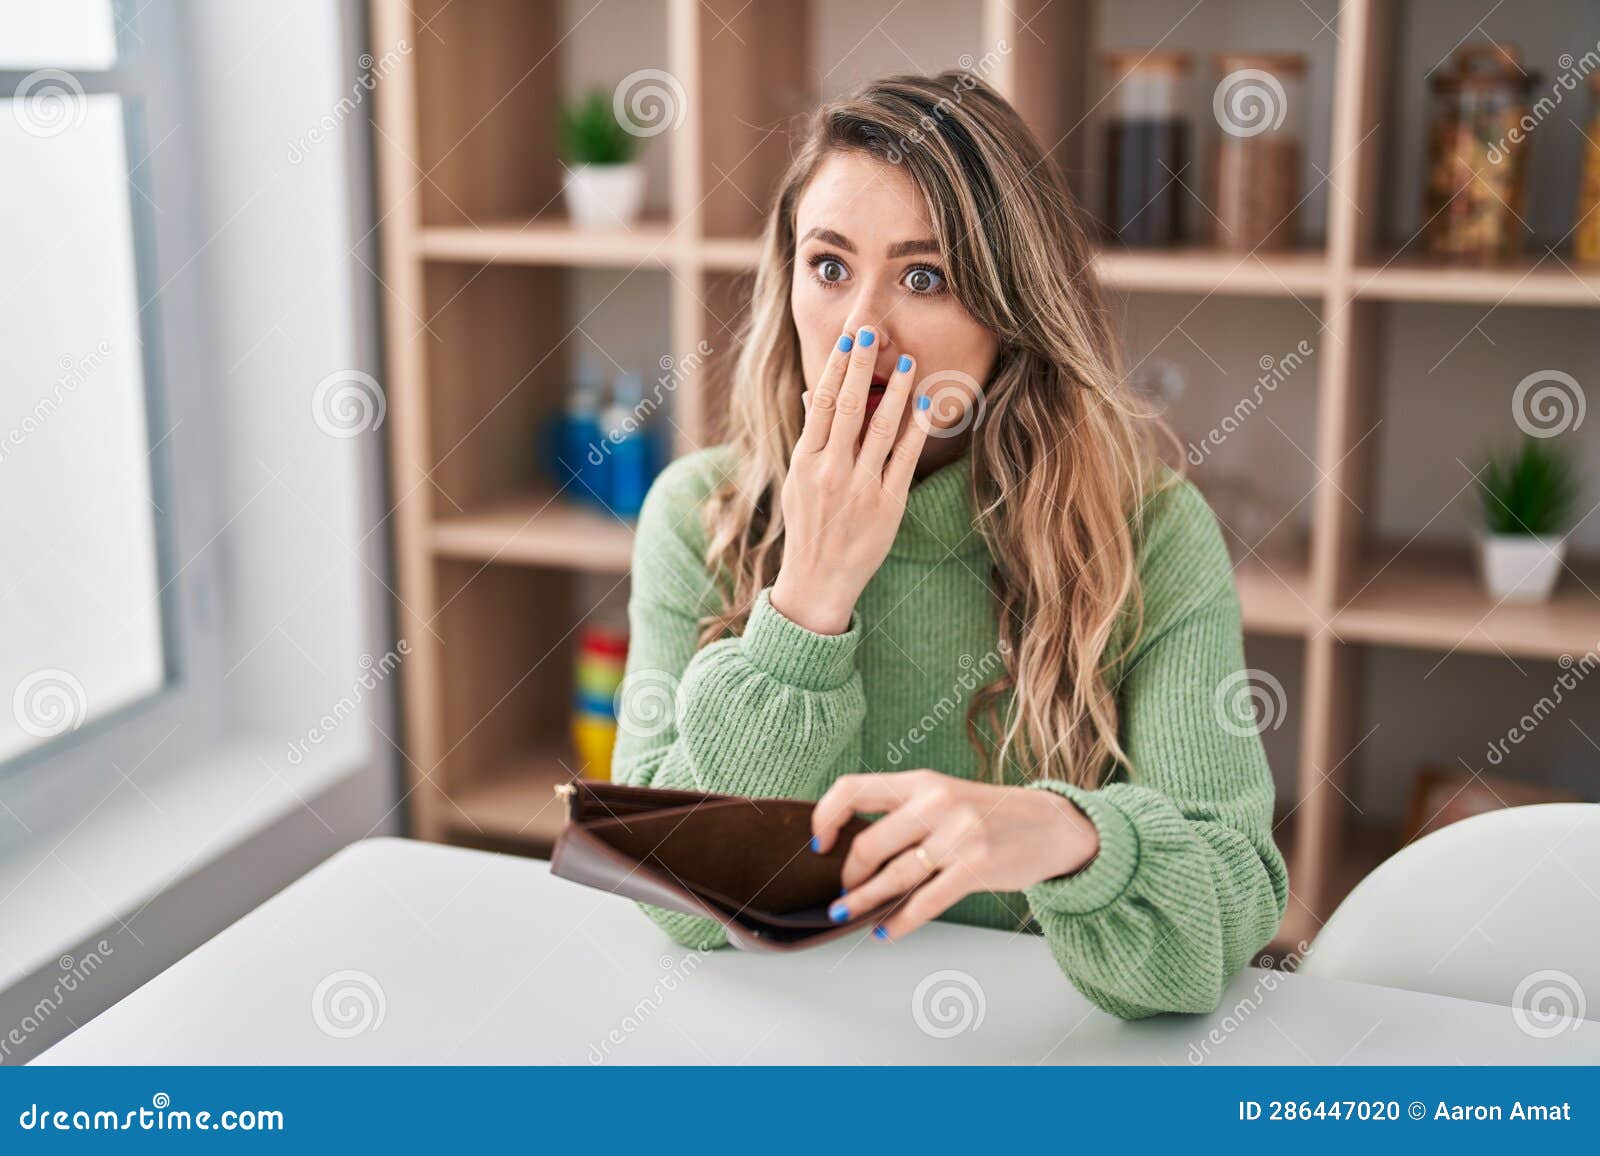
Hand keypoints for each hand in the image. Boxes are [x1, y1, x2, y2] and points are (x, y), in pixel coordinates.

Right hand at [770, 325, 929, 634]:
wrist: (817, 581)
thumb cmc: (809, 527)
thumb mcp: (798, 481)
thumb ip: (810, 438)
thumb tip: (814, 393)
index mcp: (805, 461)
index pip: (822, 403)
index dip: (836, 369)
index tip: (849, 341)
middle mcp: (831, 471)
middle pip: (849, 406)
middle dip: (862, 366)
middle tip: (874, 332)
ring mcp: (860, 488)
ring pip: (880, 427)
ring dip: (896, 391)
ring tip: (908, 362)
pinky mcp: (887, 506)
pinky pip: (904, 458)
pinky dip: (916, 429)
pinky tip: (926, 404)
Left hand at [810, 770, 1099, 940]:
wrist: (1052, 826)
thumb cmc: (990, 815)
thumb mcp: (945, 797)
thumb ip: (905, 813)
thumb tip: (853, 849)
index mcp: (921, 782)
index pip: (853, 789)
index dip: (826, 818)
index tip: (820, 845)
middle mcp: (936, 802)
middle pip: (869, 844)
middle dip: (849, 876)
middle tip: (843, 892)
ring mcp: (958, 834)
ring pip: (893, 877)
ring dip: (865, 902)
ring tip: (851, 913)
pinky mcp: (977, 866)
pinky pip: (924, 902)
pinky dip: (899, 922)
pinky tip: (886, 931)